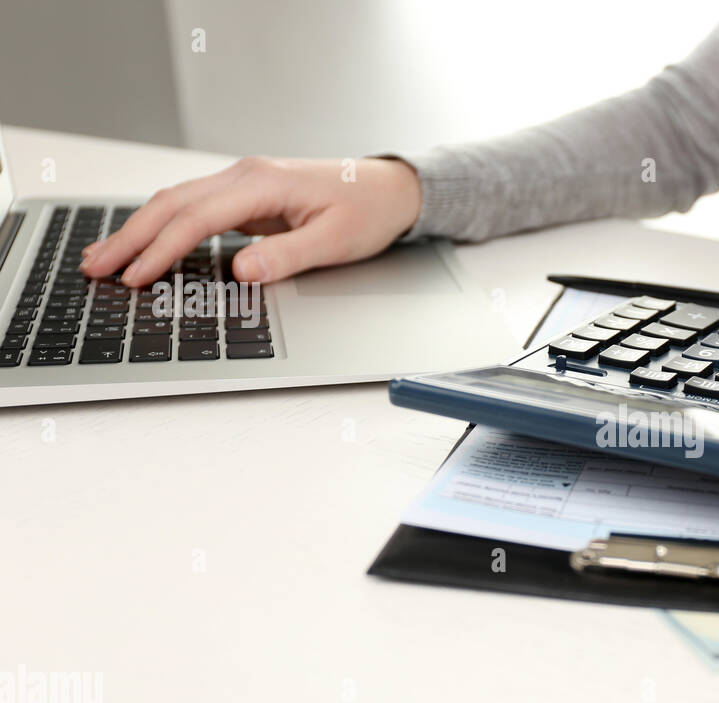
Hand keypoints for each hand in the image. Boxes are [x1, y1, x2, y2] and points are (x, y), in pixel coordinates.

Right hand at [80, 156, 422, 286]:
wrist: (389, 189)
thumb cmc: (367, 212)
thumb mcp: (335, 242)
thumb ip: (287, 256)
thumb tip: (241, 271)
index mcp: (264, 184)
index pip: (197, 218)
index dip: (162, 250)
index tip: (136, 278)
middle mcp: (245, 176)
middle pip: (171, 204)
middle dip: (130, 237)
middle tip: (95, 268)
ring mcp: (242, 183)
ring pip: (176, 202)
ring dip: (138, 230)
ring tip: (105, 259)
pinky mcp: (245, 196)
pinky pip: (192, 209)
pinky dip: (162, 226)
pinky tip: (144, 245)